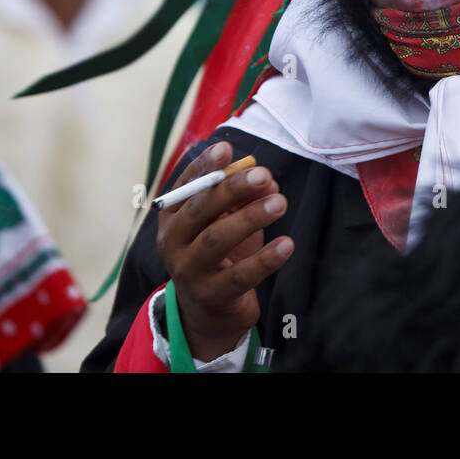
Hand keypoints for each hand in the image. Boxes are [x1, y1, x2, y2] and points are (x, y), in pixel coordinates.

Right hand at [155, 141, 293, 361]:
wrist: (208, 310)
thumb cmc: (219, 253)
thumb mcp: (228, 220)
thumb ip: (244, 198)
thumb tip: (268, 181)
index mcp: (173, 215)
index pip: (186, 185)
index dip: (204, 166)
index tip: (226, 149)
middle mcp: (173, 240)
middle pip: (201, 209)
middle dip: (231, 188)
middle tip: (263, 174)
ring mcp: (189, 270)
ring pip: (217, 239)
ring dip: (250, 218)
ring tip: (280, 202)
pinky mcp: (211, 295)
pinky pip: (240, 275)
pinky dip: (265, 258)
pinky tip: (286, 244)